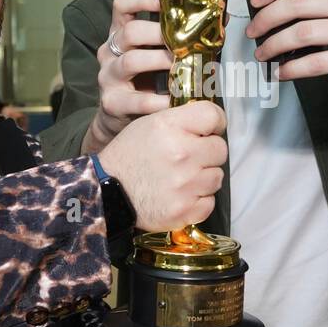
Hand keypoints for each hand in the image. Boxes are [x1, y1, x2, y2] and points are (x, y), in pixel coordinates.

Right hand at [83, 0, 172, 151]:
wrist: (122, 119)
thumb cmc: (146, 81)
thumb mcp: (155, 54)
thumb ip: (176, 39)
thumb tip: (218, 22)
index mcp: (120, 33)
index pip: (122, 5)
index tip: (165, 0)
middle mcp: (110, 51)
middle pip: (130, 32)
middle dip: (160, 33)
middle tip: (184, 40)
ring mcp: (108, 76)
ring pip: (131, 61)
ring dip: (159, 61)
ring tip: (182, 66)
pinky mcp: (112, 102)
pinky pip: (137, 100)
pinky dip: (159, 100)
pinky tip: (174, 100)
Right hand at [97, 101, 226, 231]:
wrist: (107, 193)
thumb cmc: (129, 156)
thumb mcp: (148, 124)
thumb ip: (180, 119)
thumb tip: (212, 121)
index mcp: (169, 127)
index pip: (213, 116)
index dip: (215, 123)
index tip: (210, 131)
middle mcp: (181, 154)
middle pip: (220, 149)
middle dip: (208, 153)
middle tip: (190, 158)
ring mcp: (185, 184)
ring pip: (217, 177)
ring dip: (204, 178)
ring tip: (182, 178)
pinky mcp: (185, 210)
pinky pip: (209, 202)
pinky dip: (198, 201)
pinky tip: (181, 195)